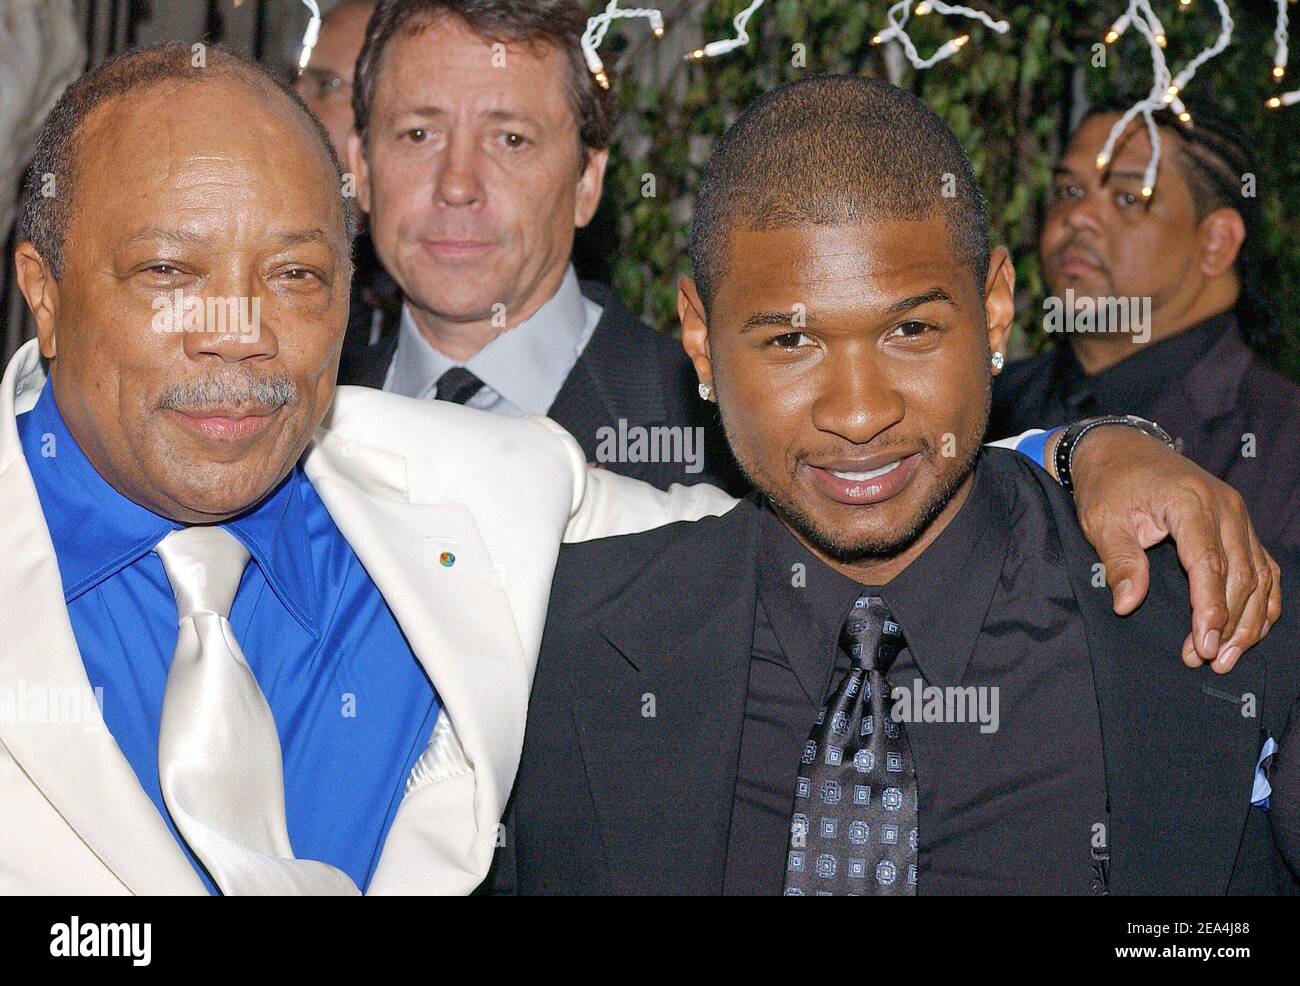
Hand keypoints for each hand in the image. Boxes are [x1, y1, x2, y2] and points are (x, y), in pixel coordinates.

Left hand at [1058, 425, 1280, 673]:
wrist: (1120, 448)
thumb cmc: (1109, 484)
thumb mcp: (1102, 520)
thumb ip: (1119, 560)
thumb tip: (1128, 604)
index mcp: (1191, 503)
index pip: (1210, 565)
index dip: (1210, 610)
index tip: (1204, 646)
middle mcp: (1225, 508)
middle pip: (1241, 576)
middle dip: (1229, 624)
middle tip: (1208, 660)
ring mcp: (1237, 515)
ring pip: (1259, 575)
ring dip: (1249, 620)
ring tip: (1226, 656)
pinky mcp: (1239, 524)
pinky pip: (1263, 566)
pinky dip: (1263, 600)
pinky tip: (1250, 630)